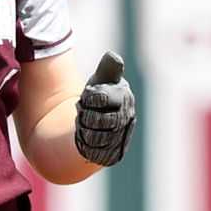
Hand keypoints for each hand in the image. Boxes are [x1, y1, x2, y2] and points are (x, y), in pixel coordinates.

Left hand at [74, 51, 135, 166]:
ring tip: (85, 124)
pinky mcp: (114, 153)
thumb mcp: (102, 78)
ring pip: (93, 138)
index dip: (87, 98)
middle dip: (85, 116)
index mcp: (123, 97)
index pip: (99, 98)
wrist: (99, 120)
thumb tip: (113, 57)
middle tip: (84, 112)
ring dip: (83, 130)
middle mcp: (127, 118)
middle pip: (96, 120)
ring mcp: (121, 137)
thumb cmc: (100, 93)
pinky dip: (84, 145)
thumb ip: (108, 68)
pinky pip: (93, 153)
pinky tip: (86, 137)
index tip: (87, 97)